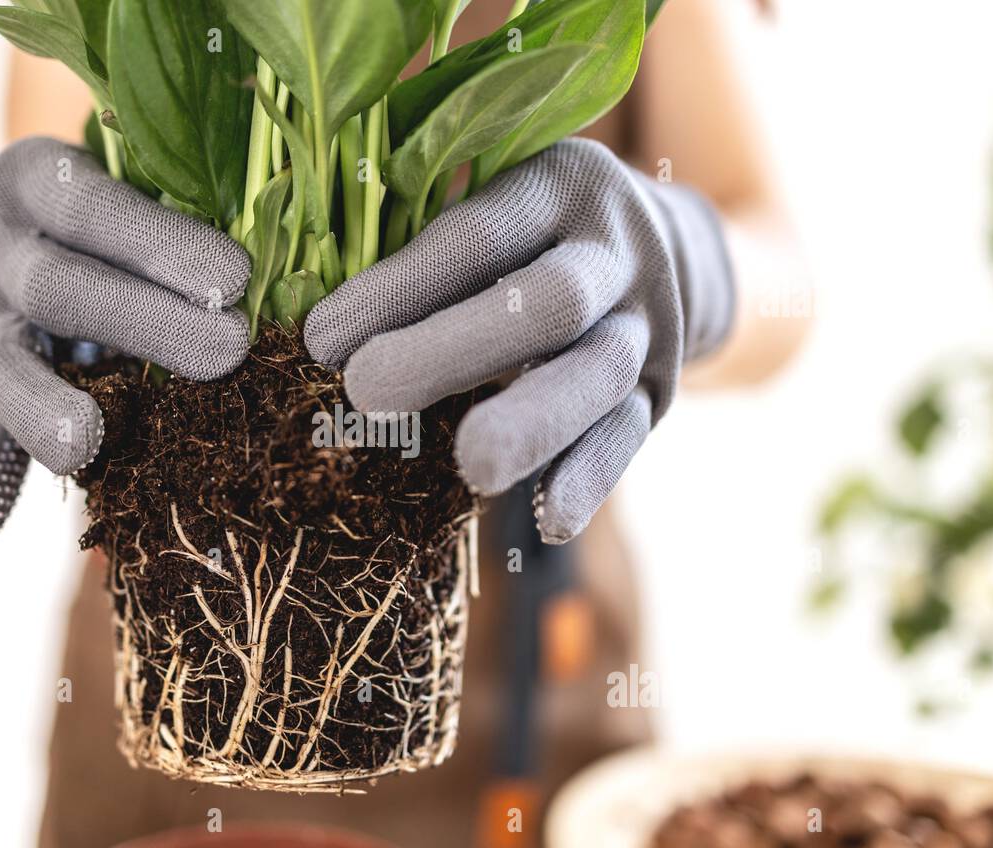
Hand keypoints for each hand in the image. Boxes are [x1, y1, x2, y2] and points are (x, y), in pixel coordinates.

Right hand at [0, 137, 251, 552]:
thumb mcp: (165, 166)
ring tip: (81, 443)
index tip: (234, 278)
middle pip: (51, 289)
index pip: (85, 203)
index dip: (156, 243)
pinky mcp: (2, 383)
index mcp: (35, 179)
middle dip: (140, 324)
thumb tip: (265, 225)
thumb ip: (199, 188)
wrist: (78, 213)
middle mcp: (4, 250)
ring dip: (44, 408)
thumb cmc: (151, 185)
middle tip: (228, 352)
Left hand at [305, 138, 734, 543]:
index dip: (399, 286)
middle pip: (549, 300)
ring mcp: (648, 323)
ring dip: (533, 423)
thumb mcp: (496, 205)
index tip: (322, 340)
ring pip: (597, 373)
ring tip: (473, 467)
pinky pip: (629, 435)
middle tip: (366, 391)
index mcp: (559, 185)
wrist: (671, 248)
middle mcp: (615, 249)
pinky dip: (589, 477)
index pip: (477, 236)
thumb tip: (323, 332)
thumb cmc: (534, 231)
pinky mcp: (662, 389)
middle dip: (455, 348)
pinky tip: (549, 517)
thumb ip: (429, 249)